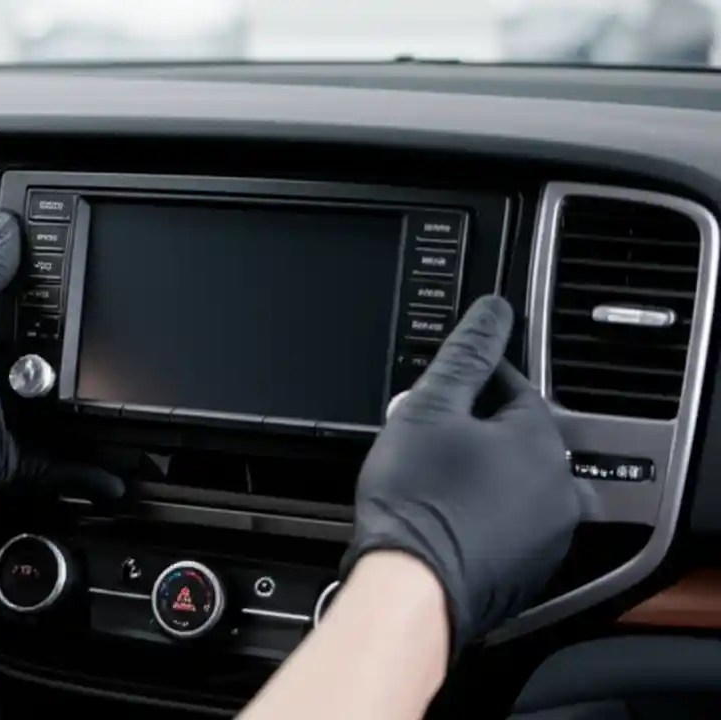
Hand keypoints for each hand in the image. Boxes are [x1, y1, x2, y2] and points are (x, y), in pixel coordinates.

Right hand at [342, 295, 585, 652]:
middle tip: (419, 439)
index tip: (432, 394)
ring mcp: (546, 533)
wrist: (411, 588)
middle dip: (465, 430)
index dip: (466, 384)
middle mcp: (558, 487)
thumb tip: (493, 311)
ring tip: (425, 481)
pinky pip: (504, 524)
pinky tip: (440, 517)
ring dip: (473, 473)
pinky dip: (477, 515)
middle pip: (509, 436)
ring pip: (507, 481)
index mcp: (541, 440)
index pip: (511, 386)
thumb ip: (467, 354)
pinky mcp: (527, 569)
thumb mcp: (431, 408)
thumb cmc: (416, 502)